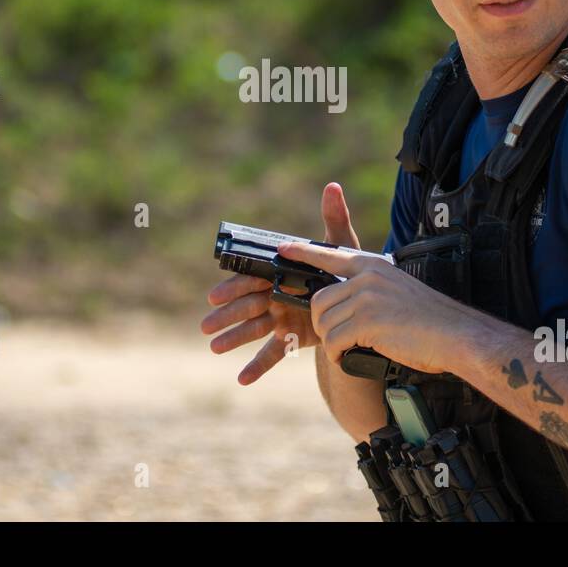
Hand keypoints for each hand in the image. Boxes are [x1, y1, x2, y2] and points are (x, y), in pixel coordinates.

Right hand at [201, 182, 361, 384]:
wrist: (360, 300)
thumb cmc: (345, 267)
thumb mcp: (341, 246)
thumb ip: (334, 219)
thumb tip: (333, 187)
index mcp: (280, 272)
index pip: (251, 278)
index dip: (233, 287)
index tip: (215, 295)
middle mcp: (274, 294)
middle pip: (246, 305)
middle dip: (227, 314)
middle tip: (207, 324)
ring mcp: (280, 317)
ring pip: (253, 329)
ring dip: (234, 338)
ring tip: (215, 348)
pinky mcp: (290, 338)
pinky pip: (271, 354)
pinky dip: (257, 367)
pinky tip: (242, 379)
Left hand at [275, 238, 479, 375]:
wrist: (456, 335)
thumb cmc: (431, 321)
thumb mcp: (398, 290)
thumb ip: (371, 289)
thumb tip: (344, 302)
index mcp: (373, 265)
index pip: (329, 253)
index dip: (302, 252)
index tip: (283, 250)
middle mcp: (367, 277)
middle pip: (319, 300)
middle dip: (323, 324)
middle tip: (339, 338)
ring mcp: (366, 298)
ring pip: (324, 323)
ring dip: (332, 342)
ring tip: (350, 349)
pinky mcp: (367, 322)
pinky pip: (334, 341)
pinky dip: (338, 354)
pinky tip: (351, 357)